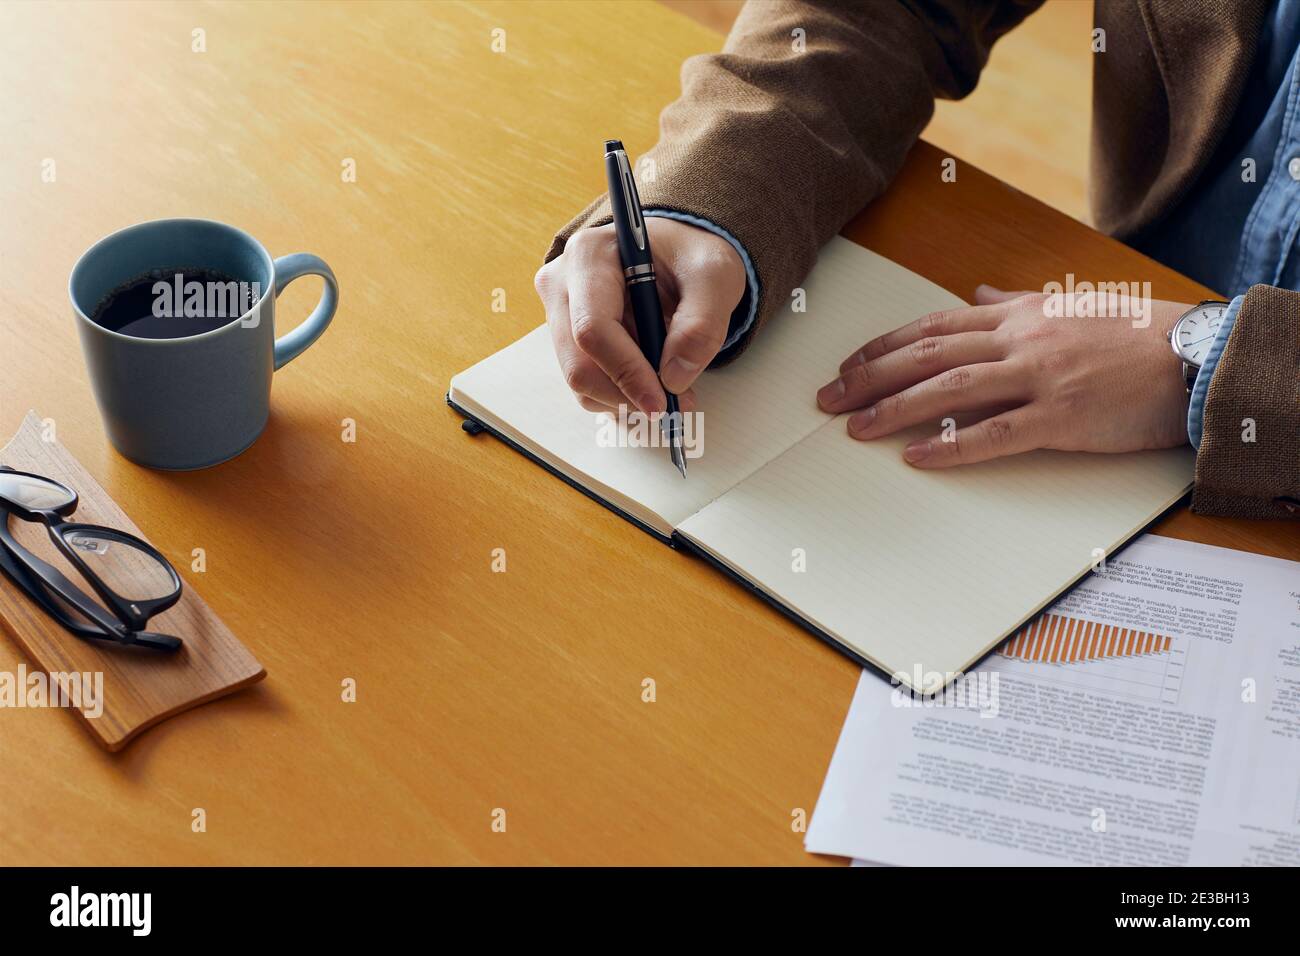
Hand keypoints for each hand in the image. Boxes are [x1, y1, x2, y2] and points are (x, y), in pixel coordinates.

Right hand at [535, 217, 745, 414]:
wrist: (679, 255)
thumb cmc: (691, 257)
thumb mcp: (713, 276)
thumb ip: (701, 324)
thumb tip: (673, 377)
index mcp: (590, 255)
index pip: (593, 328)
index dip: (627, 372)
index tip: (661, 400)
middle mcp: (562, 283)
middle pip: (578, 363)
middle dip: (626, 393)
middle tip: (672, 404)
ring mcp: (560, 313)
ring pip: (580, 380)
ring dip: (625, 397)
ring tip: (668, 385)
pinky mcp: (567, 338)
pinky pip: (586, 383)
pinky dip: (620, 393)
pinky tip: (649, 377)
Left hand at [816, 285, 1193, 466]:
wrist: (1191, 354)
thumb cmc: (1132, 333)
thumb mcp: (1067, 304)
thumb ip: (1017, 303)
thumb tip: (980, 296)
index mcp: (1017, 316)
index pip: (932, 328)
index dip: (883, 348)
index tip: (846, 365)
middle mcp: (1018, 341)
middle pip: (926, 357)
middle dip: (869, 378)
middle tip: (827, 400)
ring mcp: (1037, 377)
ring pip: (950, 391)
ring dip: (895, 410)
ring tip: (855, 428)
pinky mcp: (1060, 417)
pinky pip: (995, 433)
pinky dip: (952, 445)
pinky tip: (917, 456)